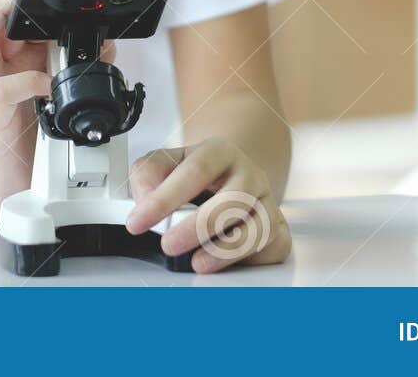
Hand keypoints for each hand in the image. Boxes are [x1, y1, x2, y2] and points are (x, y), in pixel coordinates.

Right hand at [0, 0, 119, 221]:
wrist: (5, 185)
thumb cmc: (30, 138)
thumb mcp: (56, 95)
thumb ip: (74, 69)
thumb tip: (106, 47)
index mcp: (12, 60)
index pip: (6, 14)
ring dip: (1, 19)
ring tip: (27, 13)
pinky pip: (5, 89)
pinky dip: (29, 80)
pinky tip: (49, 84)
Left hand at [124, 138, 290, 272]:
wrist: (231, 177)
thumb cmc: (195, 175)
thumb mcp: (165, 163)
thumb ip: (148, 174)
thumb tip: (144, 199)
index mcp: (220, 151)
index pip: (196, 170)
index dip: (165, 197)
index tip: (138, 221)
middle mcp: (249, 174)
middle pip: (232, 200)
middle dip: (197, 227)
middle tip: (168, 245)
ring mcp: (268, 203)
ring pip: (257, 228)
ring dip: (225, 250)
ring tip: (197, 262)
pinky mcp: (278, 231)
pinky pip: (270, 248)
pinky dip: (248, 261)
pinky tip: (224, 265)